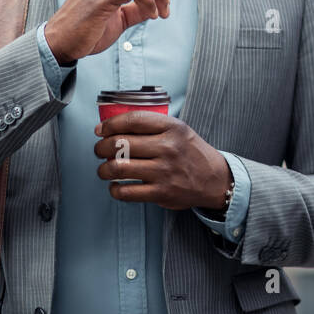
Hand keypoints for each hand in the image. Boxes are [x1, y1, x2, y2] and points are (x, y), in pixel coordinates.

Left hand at [93, 112, 231, 209]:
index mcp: (172, 128)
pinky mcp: (161, 193)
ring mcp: (164, 171)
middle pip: (120, 143)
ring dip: (103, 170)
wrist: (213, 179)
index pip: (133, 120)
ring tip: (104, 169)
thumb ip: (151, 126)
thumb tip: (111, 128)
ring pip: (118, 168)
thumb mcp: (178, 129)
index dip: (111, 124)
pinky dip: (114, 189)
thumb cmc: (190, 152)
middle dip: (101, 148)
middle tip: (100, 150)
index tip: (101, 129)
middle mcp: (168, 148)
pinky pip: (126, 192)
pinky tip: (116, 185)